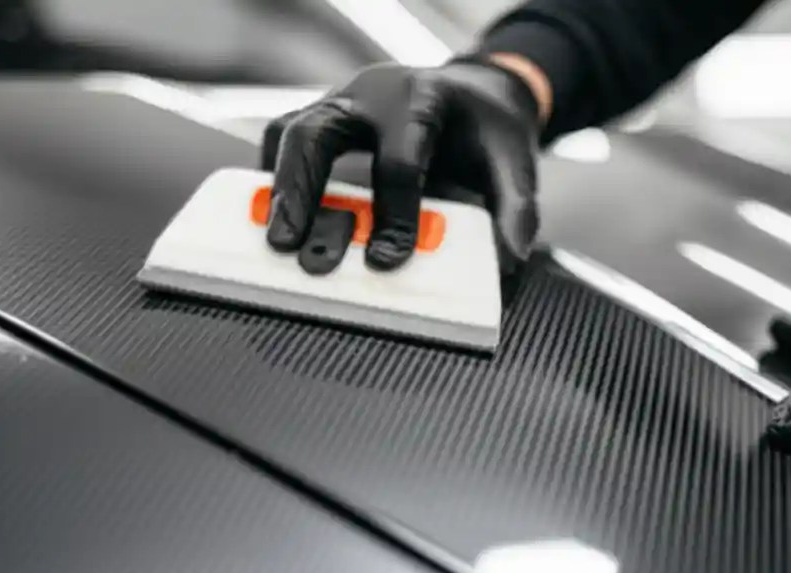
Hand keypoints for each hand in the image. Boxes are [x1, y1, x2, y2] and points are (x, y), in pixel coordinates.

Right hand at [261, 60, 541, 272]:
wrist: (476, 94)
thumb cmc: (487, 133)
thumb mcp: (514, 161)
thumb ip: (516, 206)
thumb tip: (511, 259)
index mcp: (425, 100)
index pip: (400, 158)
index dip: (393, 212)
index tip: (386, 260)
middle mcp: (373, 93)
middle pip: (319, 131)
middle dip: (301, 188)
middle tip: (288, 243)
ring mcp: (340, 100)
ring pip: (291, 132)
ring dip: (279, 188)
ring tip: (274, 240)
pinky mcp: (321, 115)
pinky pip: (283, 139)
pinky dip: (276, 178)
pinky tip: (277, 219)